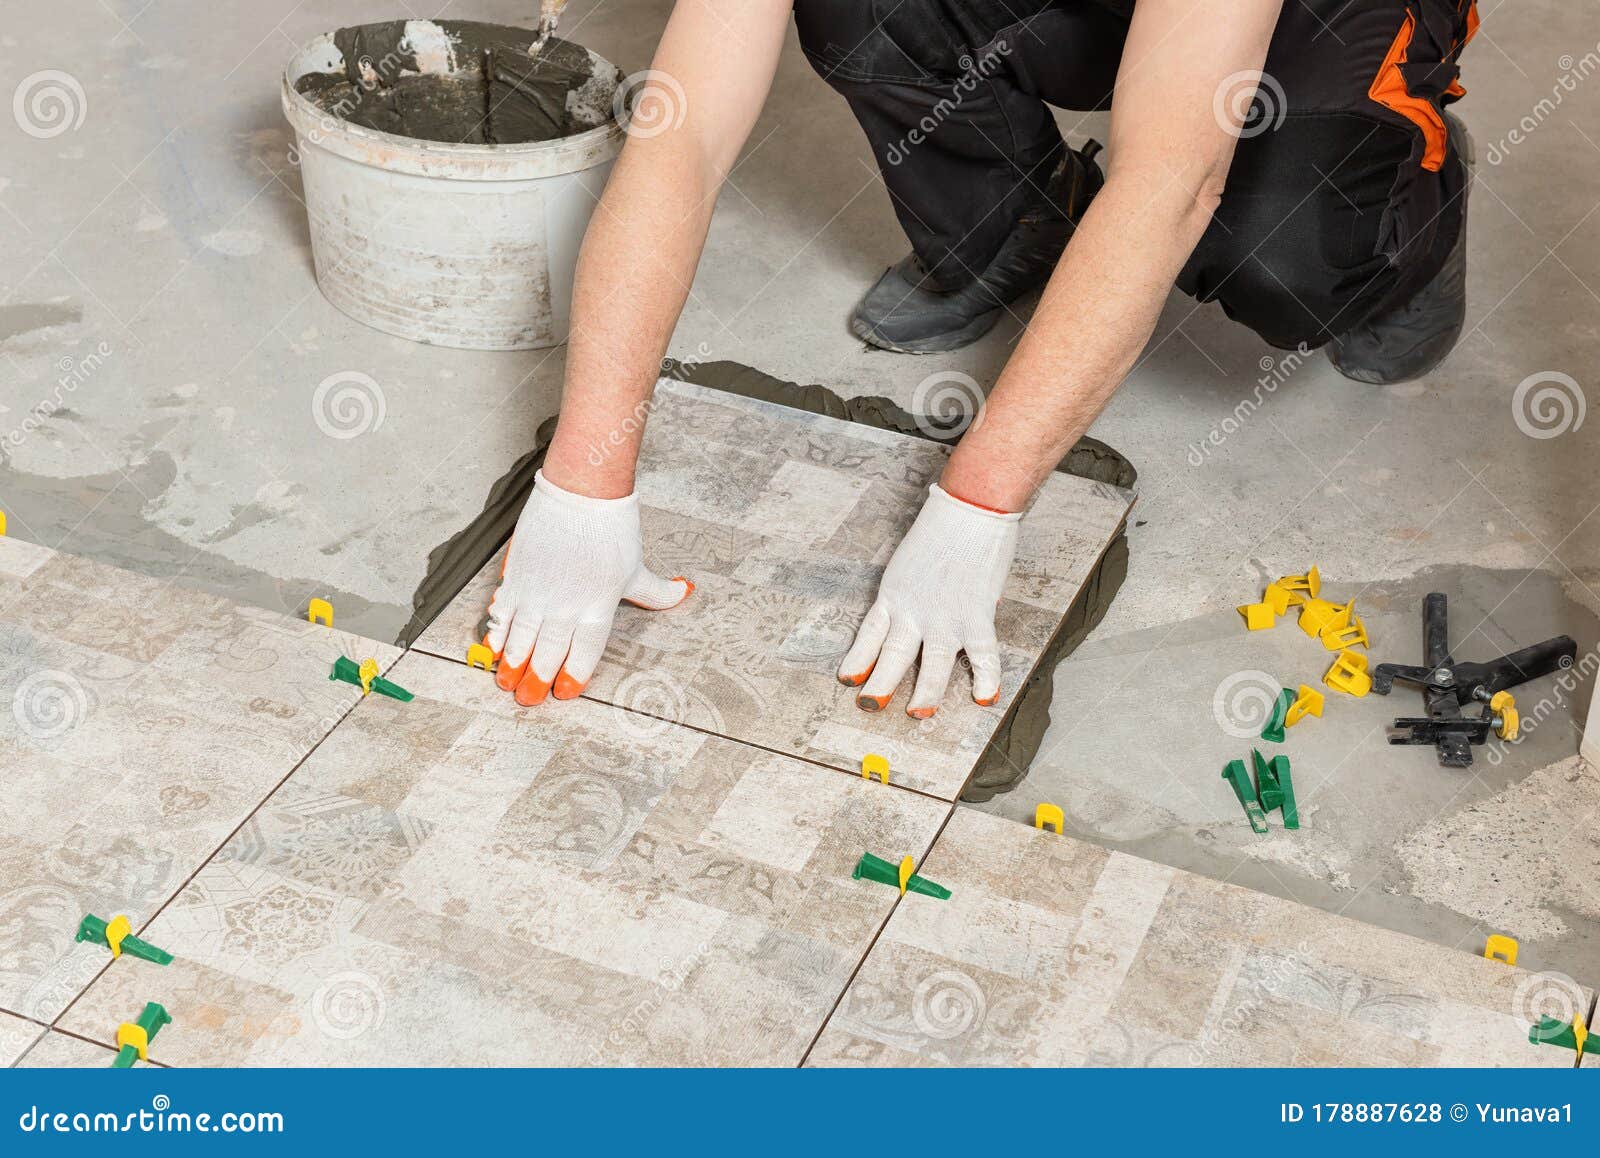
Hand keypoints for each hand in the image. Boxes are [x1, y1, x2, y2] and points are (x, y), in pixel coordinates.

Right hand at [485, 470, 691, 705]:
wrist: (580, 493)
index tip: (564, 692)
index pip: (584, 654)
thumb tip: (683, 593)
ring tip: (506, 682)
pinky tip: (493, 648)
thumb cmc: (610, 527)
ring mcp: (538, 593)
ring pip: (522, 639)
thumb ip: (656, 591)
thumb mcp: (637, 566)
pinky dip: (497, 633)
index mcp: (598, 608)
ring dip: (513, 664)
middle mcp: (566, 606)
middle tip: (528, 698)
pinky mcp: (517, 576)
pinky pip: (504, 613)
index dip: (573, 676)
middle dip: (537, 680)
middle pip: (549, 653)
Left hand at [838, 483, 1019, 716]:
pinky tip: (983, 698)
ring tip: (918, 714)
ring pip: (931, 665)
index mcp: (893, 594)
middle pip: (892, 655)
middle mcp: (913, 610)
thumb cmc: (941, 528)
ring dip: (924, 693)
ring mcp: (944, 617)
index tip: (848, 679)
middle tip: (870, 706)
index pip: (870, 634)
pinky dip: (986, 679)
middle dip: (880, 684)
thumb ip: (916, 592)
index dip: (858, 659)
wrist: (968, 509)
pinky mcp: (976, 616)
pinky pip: (982, 656)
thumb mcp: (911, 562)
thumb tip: (932, 612)